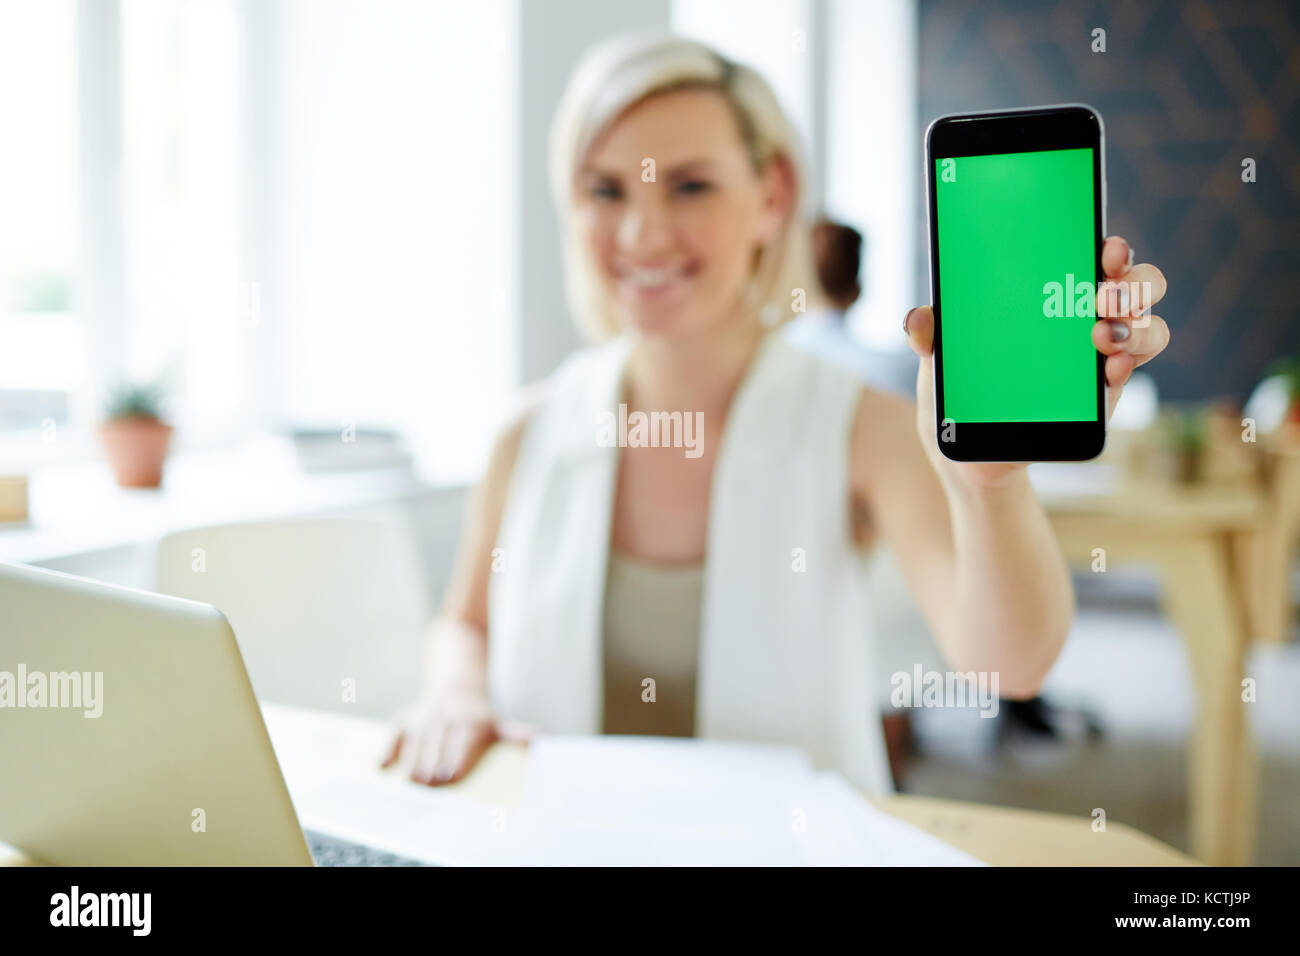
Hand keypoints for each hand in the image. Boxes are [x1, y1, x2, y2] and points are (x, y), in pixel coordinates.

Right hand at [381, 692, 525, 785]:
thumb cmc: (479, 717)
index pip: (460, 743)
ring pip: (414, 742)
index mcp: (470, 722)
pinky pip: (393, 733)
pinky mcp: (404, 719)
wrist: (455, 686)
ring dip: (411, 763)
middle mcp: (445, 717)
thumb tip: (545, 739)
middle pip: (435, 746)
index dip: (454, 760)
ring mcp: (423, 718)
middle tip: (430, 786)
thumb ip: (518, 734)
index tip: (450, 778)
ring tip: (412, 782)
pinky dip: (387, 749)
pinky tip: (382, 767)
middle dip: (431, 766)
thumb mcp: (500, 723)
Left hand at [904, 235, 1169, 487]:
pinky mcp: (1106, 388)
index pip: (1088, 254)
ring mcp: (1101, 350)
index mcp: (1047, 290)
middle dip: (1134, 281)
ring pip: (1149, 322)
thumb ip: (930, 337)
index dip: (1107, 247)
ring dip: (1137, 325)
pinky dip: (1130, 363)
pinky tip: (1110, 369)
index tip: (1105, 248)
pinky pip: (1134, 366)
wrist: (972, 450)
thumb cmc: (960, 388)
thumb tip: (916, 322)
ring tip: (1101, 335)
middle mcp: (1085, 312)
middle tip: (1107, 295)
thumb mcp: (940, 361)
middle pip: (1137, 281)